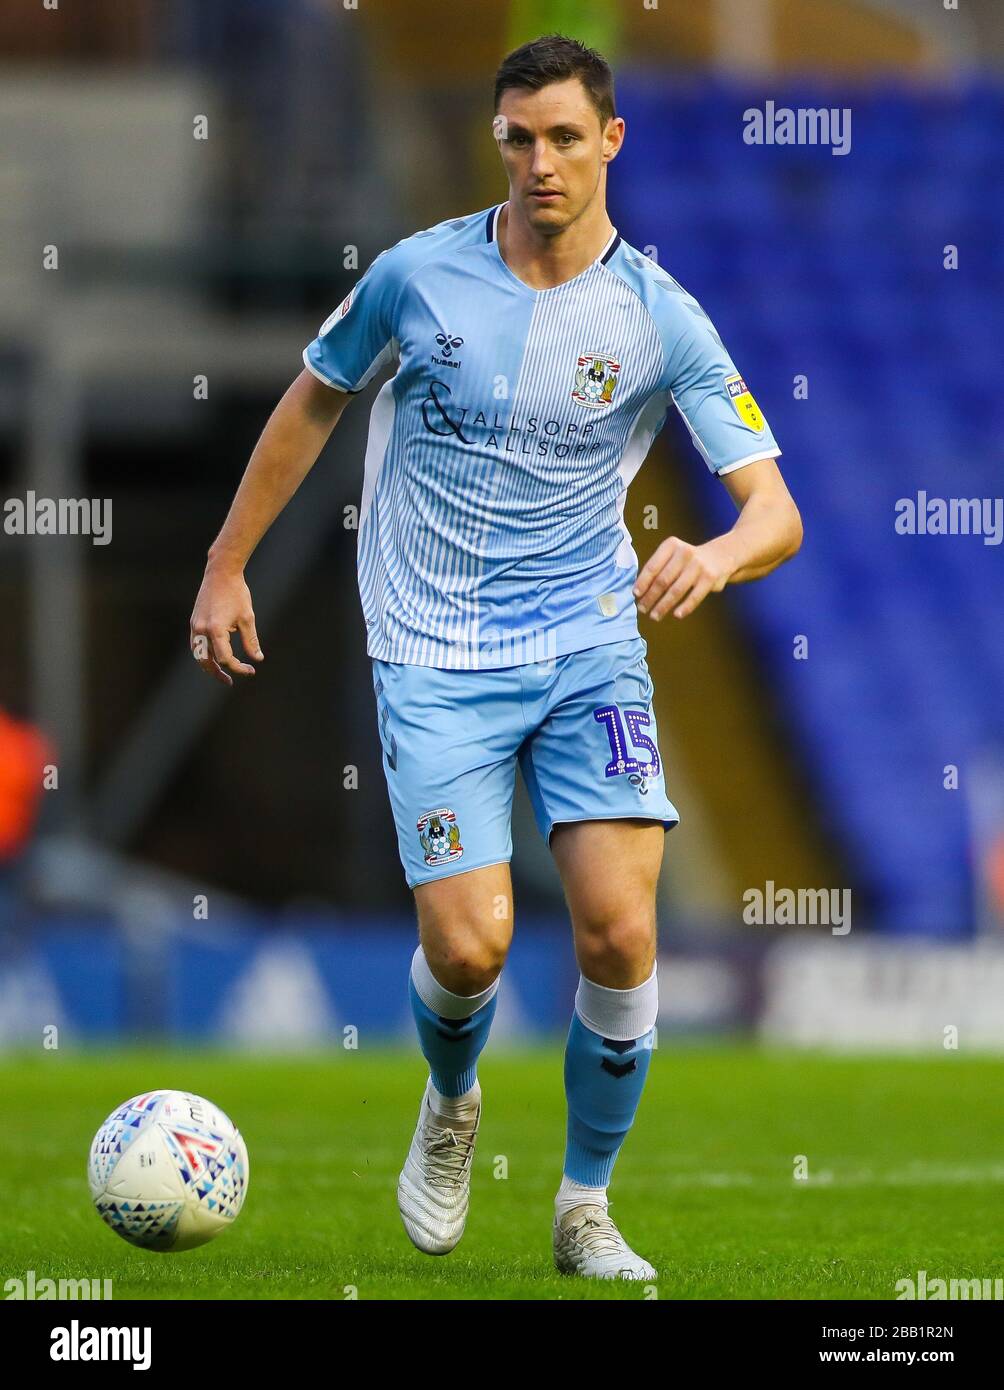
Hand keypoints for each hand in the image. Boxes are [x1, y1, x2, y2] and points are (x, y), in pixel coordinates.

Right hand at [189, 562, 263, 685]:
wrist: (220, 573)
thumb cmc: (237, 593)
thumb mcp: (247, 618)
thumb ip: (251, 641)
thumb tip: (257, 659)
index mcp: (216, 630)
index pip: (225, 659)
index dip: (238, 668)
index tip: (251, 670)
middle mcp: (201, 630)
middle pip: (206, 661)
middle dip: (218, 674)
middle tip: (230, 682)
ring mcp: (195, 626)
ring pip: (198, 654)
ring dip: (208, 666)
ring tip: (221, 673)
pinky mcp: (194, 621)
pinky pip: (196, 644)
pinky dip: (204, 654)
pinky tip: (215, 657)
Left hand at [633, 536, 734, 621]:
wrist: (720, 556)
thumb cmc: (688, 560)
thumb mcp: (673, 555)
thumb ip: (658, 568)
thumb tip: (639, 591)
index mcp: (671, 545)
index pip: (653, 566)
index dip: (643, 582)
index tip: (636, 594)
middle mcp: (684, 552)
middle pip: (662, 580)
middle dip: (650, 597)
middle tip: (642, 609)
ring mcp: (698, 565)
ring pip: (676, 590)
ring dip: (663, 605)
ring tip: (655, 616)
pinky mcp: (709, 578)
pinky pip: (694, 596)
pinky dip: (685, 607)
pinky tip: (676, 615)